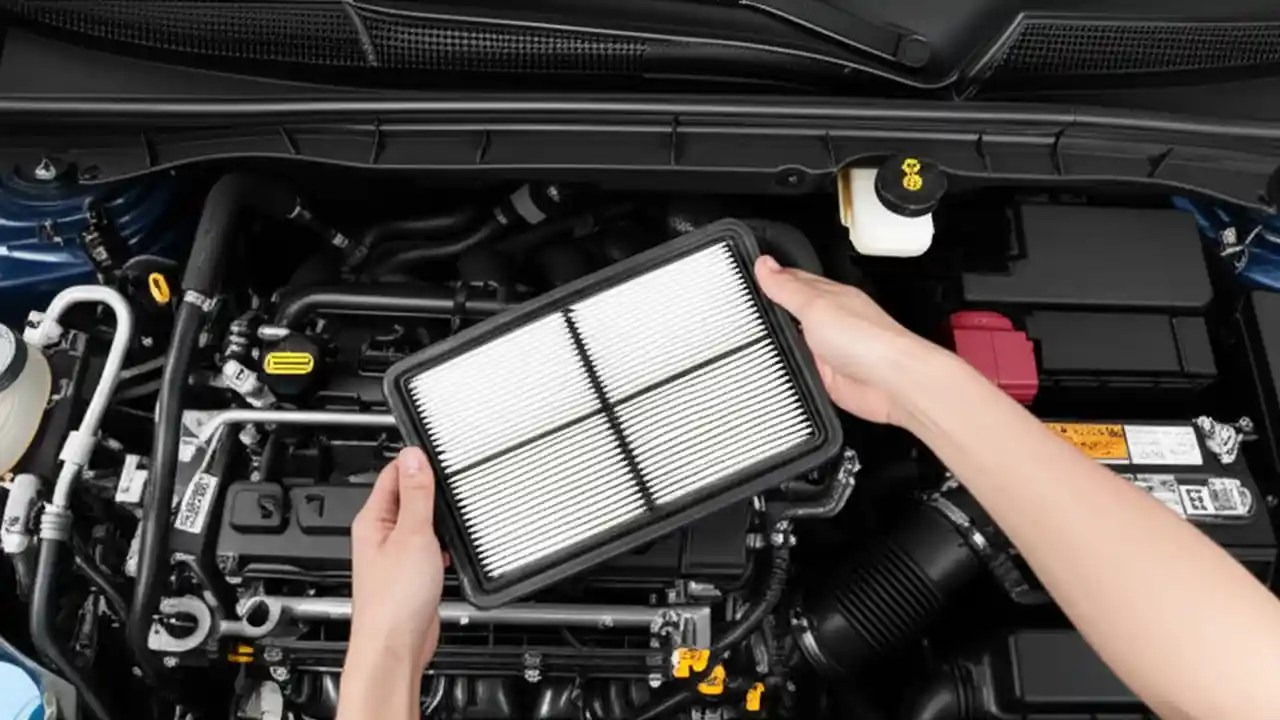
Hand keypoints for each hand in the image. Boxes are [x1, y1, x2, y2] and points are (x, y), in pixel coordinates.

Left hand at [347, 446, 445, 674]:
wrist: (395, 646)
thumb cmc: (394, 599)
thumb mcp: (413, 534)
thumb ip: (416, 494)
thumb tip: (413, 456)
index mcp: (372, 520)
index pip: (392, 474)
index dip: (415, 461)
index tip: (437, 453)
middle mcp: (379, 535)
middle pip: (407, 496)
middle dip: (430, 490)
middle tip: (452, 486)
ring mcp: (394, 555)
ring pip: (419, 522)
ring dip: (437, 520)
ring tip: (452, 520)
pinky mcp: (410, 573)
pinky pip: (428, 546)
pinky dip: (442, 544)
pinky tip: (450, 551)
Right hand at [754, 255, 952, 425]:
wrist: (891, 383)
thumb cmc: (867, 339)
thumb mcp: (816, 306)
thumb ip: (787, 288)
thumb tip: (764, 264)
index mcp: (829, 296)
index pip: (792, 281)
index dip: (769, 278)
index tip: (744, 278)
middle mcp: (828, 321)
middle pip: (790, 313)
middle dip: (768, 313)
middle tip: (741, 310)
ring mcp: (827, 350)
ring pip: (793, 343)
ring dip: (777, 344)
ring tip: (750, 340)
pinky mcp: (826, 376)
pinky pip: (799, 370)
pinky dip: (787, 369)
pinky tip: (773, 369)